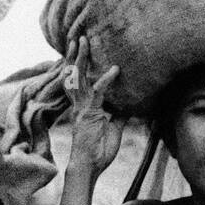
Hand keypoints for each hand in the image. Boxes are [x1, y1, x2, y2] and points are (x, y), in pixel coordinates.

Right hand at [62, 35, 123, 179]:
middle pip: (75, 74)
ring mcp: (83, 108)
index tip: (81, 50)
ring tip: (82, 40)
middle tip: (78, 36)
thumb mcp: (114, 130)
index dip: (80, 66)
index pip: (81, 81)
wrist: (89, 167)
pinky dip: (106, 80)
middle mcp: (80, 104)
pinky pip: (98, 92)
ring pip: (79, 77)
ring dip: (81, 58)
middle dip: (76, 55)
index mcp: (85, 107)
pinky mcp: (89, 114)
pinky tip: (115, 69)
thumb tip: (129, 107)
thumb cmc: (99, 152)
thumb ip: (119, 116)